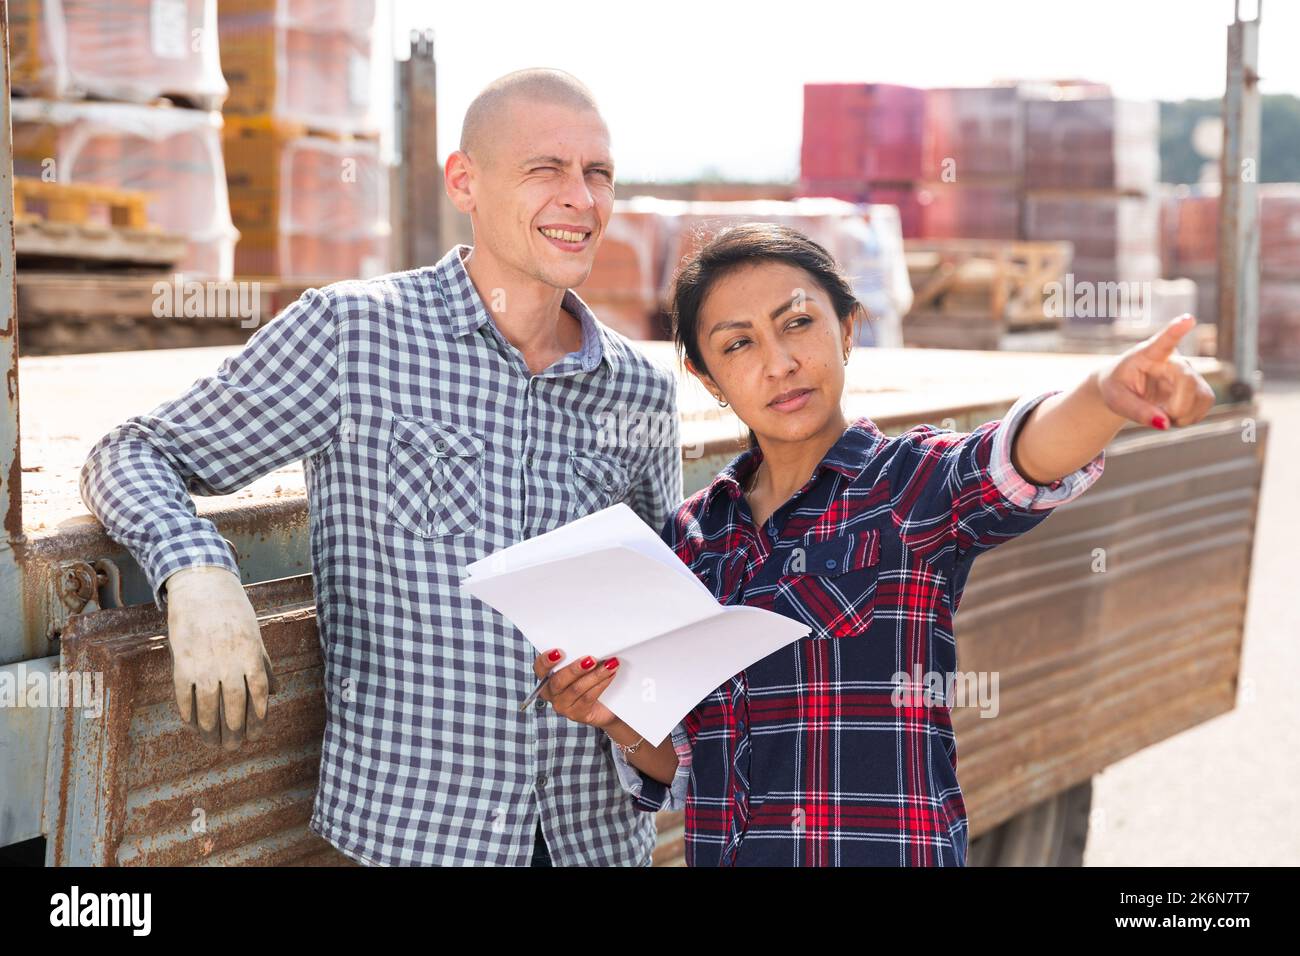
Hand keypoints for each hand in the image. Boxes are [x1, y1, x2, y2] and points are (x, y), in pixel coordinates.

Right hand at [163, 565, 276, 750]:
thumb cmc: (233, 611)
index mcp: (251, 655)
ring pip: (208, 706)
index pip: (259, 695)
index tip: (257, 735)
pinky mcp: (182, 663)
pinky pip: (184, 696)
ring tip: (213, 743)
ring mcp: (204, 664)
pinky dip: (188, 713)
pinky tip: (192, 725)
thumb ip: (264, 664)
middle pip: (234, 706)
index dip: (258, 718)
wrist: (202, 588)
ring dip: (210, 729)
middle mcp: (229, 663)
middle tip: (234, 747)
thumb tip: (276, 692)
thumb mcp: (255, 635)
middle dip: (235, 731)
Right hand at [532, 649, 620, 729]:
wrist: (606, 705)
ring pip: (576, 689)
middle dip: (575, 669)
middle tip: (591, 659)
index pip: (540, 668)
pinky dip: (601, 684)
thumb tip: (592, 644)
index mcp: (547, 677)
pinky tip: (610, 675)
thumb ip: (580, 657)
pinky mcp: (578, 714)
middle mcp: (551, 693)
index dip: (546, 660)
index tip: (559, 652)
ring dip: (595, 675)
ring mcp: (563, 706)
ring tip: (609, 665)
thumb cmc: (590, 679)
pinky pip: (588, 698)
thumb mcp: (582, 666)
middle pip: (558, 681)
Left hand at [1095, 314, 1215, 428]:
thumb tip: (1164, 424)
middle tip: (1159, 416)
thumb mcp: (1116, 400)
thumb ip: (1136, 410)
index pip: (1163, 341)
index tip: (1188, 319)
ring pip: (1203, 396)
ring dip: (1183, 415)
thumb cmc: (1118, 387)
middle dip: (1176, 407)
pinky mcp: (1200, 387)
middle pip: (1188, 382)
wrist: (1125, 388)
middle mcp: (1174, 360)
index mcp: (1148, 354)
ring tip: (1162, 412)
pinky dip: (1189, 418)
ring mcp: (1190, 373)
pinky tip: (1173, 414)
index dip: (1176, 330)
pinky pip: (1206, 405)